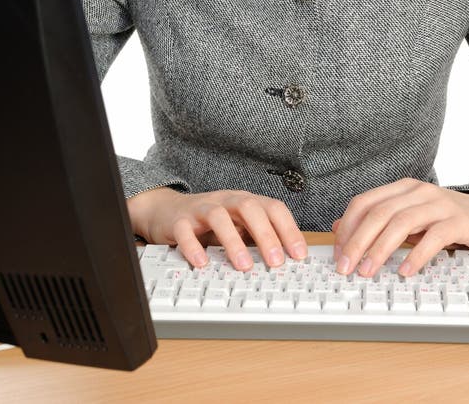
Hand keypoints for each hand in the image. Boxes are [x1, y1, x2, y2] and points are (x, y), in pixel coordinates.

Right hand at [127, 186, 307, 270]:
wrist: (169, 211)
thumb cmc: (211, 222)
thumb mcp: (239, 227)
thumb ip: (258, 240)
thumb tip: (287, 262)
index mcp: (245, 202)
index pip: (273, 208)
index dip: (288, 229)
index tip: (299, 255)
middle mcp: (226, 201)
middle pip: (249, 208)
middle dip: (265, 234)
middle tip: (276, 262)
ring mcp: (202, 209)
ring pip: (219, 216)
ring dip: (233, 242)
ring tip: (244, 267)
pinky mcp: (179, 220)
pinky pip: (185, 230)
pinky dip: (193, 246)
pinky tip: (202, 263)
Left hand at [332, 178, 468, 277]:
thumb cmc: (446, 220)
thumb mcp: (409, 219)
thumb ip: (379, 222)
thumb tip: (339, 229)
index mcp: (402, 189)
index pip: (364, 202)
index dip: (347, 227)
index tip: (337, 252)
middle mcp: (418, 192)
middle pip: (379, 213)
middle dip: (358, 241)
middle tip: (345, 267)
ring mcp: (439, 204)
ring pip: (401, 222)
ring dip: (380, 249)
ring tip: (368, 271)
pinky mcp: (460, 221)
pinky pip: (434, 237)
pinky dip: (417, 255)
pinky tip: (405, 271)